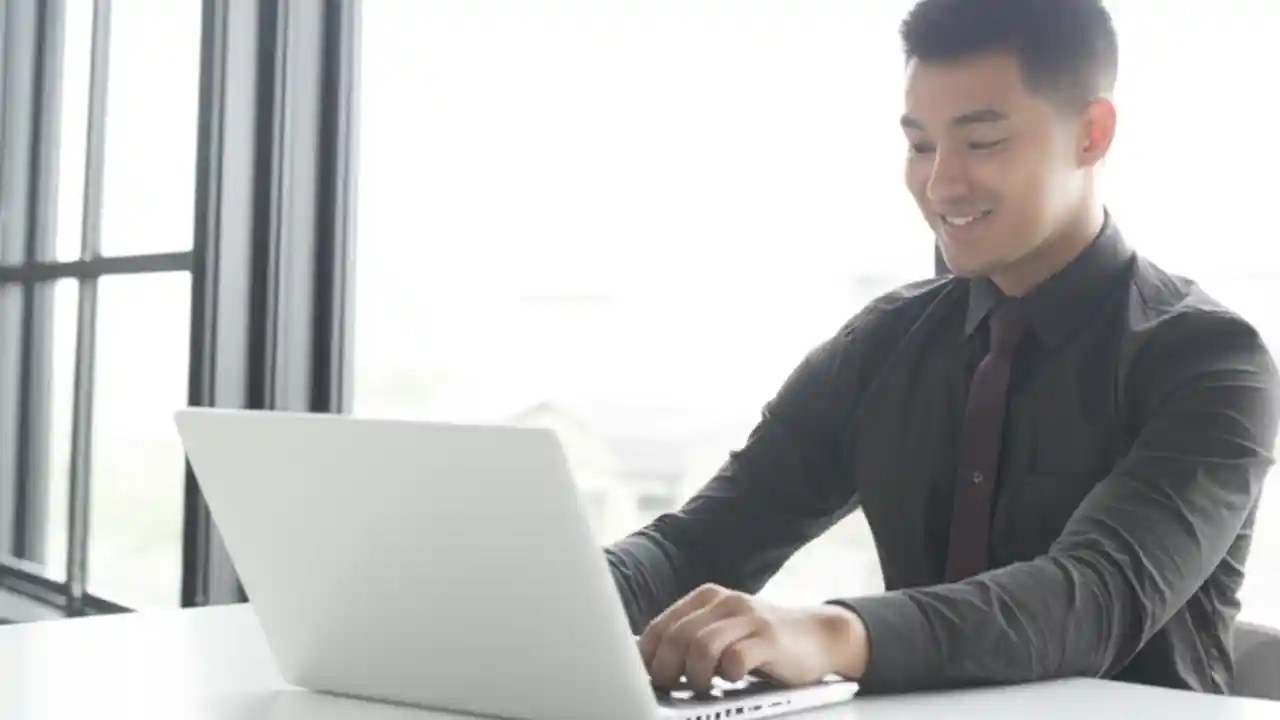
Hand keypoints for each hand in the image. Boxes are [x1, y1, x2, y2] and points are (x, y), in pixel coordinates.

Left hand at [638, 583, 868, 693]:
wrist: (818, 635)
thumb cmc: (760, 641)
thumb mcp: (723, 631)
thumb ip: (691, 640)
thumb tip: (647, 666)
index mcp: (706, 598)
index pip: (661, 626)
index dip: (647, 656)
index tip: (643, 679)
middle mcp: (725, 602)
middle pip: (678, 637)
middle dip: (666, 669)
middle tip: (671, 688)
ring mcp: (749, 618)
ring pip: (702, 646)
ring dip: (696, 674)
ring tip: (703, 686)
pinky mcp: (770, 638)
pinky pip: (737, 658)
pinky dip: (728, 674)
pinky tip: (733, 679)